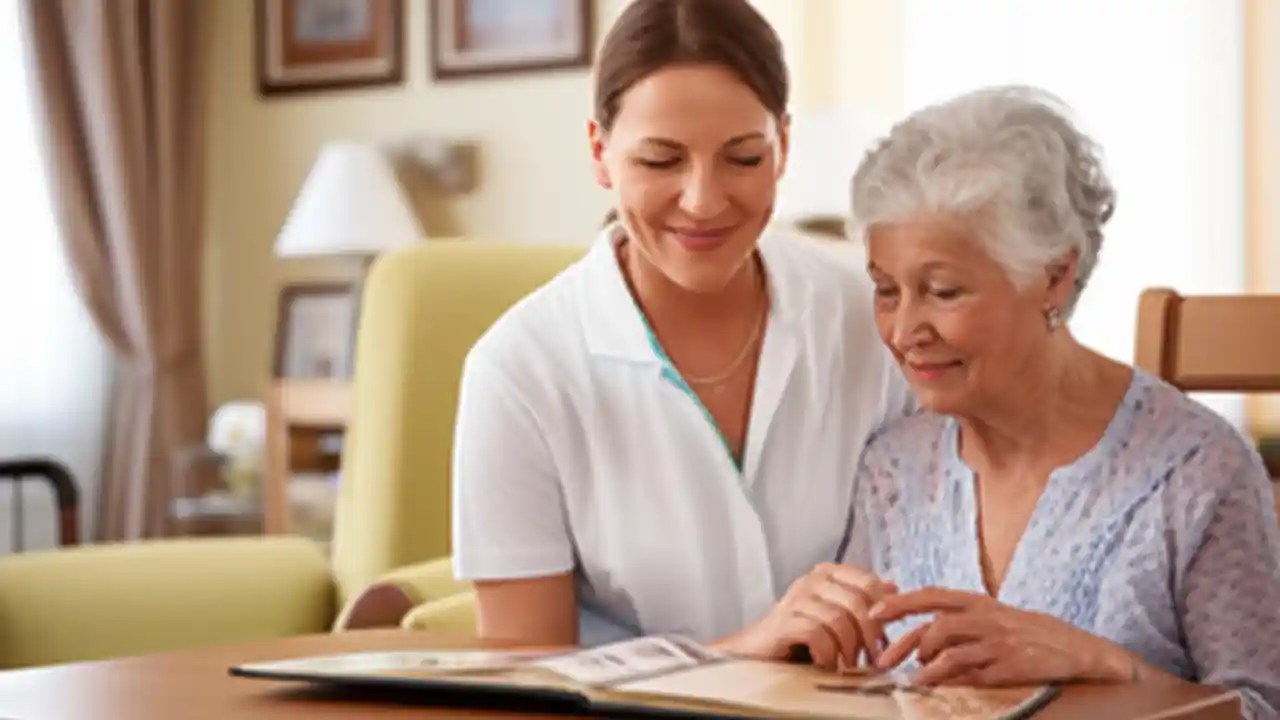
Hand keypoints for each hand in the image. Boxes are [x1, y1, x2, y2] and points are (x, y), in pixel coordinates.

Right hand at [716, 563, 897, 669]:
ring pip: (839, 620)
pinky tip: (825, 663)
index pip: (868, 582)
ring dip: (848, 649)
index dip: (882, 610)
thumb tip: (893, 589)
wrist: (758, 653)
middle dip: (869, 636)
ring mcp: (795, 600)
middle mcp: (810, 581)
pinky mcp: (782, 623)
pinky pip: (817, 634)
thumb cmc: (800, 637)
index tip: (884, 637)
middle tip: (871, 659)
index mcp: (827, 574)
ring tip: (847, 665)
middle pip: (857, 602)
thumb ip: (863, 602)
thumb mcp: (837, 616)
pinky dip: (827, 654)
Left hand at [870, 588, 1135, 685]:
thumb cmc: (1026, 633)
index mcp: (978, 602)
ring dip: (924, 664)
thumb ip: (957, 623)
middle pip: (934, 624)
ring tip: (913, 676)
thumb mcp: (992, 617)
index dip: (899, 603)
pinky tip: (934, 686)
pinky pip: (969, 672)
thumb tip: (915, 638)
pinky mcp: (1008, 666)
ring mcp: (997, 642)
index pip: (931, 596)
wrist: (1076, 649)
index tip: (873, 614)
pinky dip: (947, 679)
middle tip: (881, 661)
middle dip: (902, 643)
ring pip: (948, 648)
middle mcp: (985, 617)